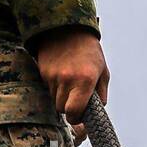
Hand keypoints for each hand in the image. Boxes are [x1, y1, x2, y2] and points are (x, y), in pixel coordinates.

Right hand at [33, 26, 109, 142]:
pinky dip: (54, 87)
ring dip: (61, 97)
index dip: (76, 118)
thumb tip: (96, 112)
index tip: (79, 116)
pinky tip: (61, 74)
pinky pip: (48, 89)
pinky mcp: (43, 72)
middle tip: (75, 96)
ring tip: (69, 82)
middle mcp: (68, 80)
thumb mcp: (102, 71)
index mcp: (85, 81)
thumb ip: (101, 94)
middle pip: (62, 109)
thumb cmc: (89, 51)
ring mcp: (53, 76)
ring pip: (54, 100)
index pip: (74, 112)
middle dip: (68, 107)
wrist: (68, 28)